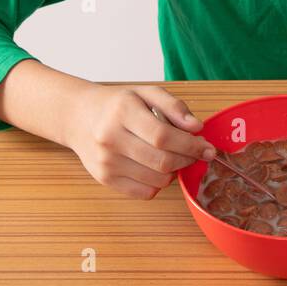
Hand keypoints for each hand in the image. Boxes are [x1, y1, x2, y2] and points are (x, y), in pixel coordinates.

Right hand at [66, 84, 216, 199]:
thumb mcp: (146, 93)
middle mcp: (111, 138)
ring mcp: (106, 162)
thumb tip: (196, 127)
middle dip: (188, 160)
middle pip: (162, 161)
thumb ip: (174, 106)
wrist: (79, 117)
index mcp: (122, 112)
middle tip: (196, 153)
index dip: (191, 145)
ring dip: (175, 172)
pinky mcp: (105, 179)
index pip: (163, 136)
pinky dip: (159, 183)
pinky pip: (145, 192)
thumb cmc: (117, 105)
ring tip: (174, 157)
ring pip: (157, 180)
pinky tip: (156, 167)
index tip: (207, 148)